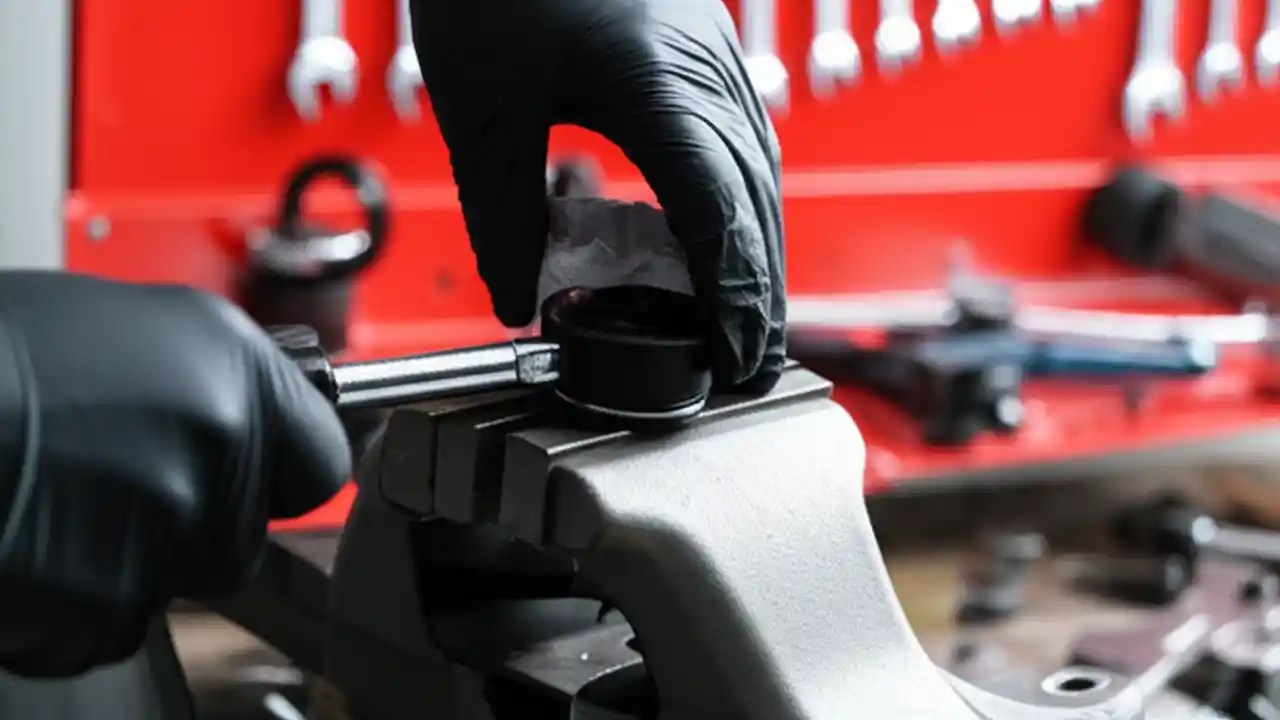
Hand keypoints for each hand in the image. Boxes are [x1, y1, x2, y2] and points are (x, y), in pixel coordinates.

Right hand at [0, 272, 349, 676]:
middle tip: (111, 486)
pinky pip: (108, 626)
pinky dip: (69, 606)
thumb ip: (202, 377)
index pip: (320, 456)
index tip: (261, 475)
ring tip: (50, 505)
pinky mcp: (105, 602)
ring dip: (124, 564)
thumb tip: (236, 410)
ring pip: (174, 583)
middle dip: (190, 526)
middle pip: (242, 533)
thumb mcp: (120, 323)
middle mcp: (216, 445)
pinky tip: (27, 547)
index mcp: (229, 369)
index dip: (284, 471)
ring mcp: (165, 527)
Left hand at [411, 0, 785, 390]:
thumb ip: (503, 212)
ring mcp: (712, 53)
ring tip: (744, 313)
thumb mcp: (483, 107)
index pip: (718, 215)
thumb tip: (517, 298)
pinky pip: (741, 134)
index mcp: (659, 86)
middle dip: (758, 289)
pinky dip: (738, 197)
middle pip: (755, 200)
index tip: (733, 357)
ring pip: (758, 168)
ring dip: (757, 247)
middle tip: (752, 361)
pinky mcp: (700, 45)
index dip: (732, 297)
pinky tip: (720, 229)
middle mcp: (704, 70)